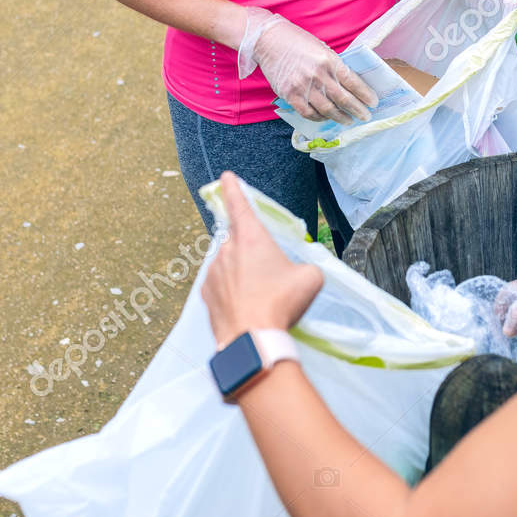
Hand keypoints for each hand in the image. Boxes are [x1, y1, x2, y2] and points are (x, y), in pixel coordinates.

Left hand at [203, 172, 324, 348]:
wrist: (253, 339)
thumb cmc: (281, 304)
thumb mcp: (310, 278)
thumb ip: (306, 266)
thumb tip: (302, 272)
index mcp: (251, 238)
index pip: (239, 204)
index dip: (233, 188)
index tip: (226, 177)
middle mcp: (227, 250)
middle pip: (238, 240)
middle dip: (251, 251)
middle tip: (268, 272)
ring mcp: (213, 272)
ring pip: (229, 265)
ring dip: (241, 274)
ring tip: (260, 296)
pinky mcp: (206, 294)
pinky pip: (220, 286)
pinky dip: (231, 292)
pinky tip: (246, 306)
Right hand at [236, 7, 377, 123]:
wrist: (268, 40)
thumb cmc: (297, 42)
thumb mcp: (321, 48)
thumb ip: (334, 65)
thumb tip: (349, 83)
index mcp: (329, 60)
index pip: (352, 81)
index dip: (365, 94)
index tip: (373, 103)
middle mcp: (318, 74)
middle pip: (343, 99)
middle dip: (357, 110)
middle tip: (366, 117)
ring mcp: (303, 86)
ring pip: (327, 109)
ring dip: (340, 117)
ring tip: (348, 120)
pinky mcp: (289, 94)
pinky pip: (308, 112)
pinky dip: (319, 117)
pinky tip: (325, 118)